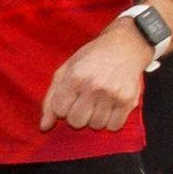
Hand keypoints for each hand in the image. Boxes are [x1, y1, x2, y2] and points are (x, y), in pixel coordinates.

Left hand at [41, 17, 151, 131]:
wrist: (125, 46)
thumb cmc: (91, 58)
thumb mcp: (66, 69)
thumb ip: (51, 98)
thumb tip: (44, 127)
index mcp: (75, 76)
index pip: (60, 110)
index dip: (63, 106)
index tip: (71, 97)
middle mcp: (94, 86)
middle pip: (77, 121)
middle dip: (77, 114)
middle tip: (84, 101)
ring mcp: (113, 94)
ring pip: (95, 125)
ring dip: (95, 118)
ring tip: (99, 102)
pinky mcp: (128, 101)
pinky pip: (113, 126)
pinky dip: (110, 121)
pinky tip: (110, 107)